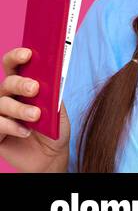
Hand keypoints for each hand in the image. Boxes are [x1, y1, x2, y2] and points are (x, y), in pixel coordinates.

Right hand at [0, 48, 69, 171]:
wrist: (51, 157)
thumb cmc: (53, 131)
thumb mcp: (58, 112)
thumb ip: (53, 95)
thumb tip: (52, 77)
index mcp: (23, 87)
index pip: (14, 66)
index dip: (17, 57)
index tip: (29, 53)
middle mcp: (8, 98)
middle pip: (7, 83)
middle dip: (20, 83)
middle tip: (34, 88)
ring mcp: (0, 114)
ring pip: (1, 103)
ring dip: (19, 109)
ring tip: (36, 116)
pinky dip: (11, 126)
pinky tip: (25, 132)